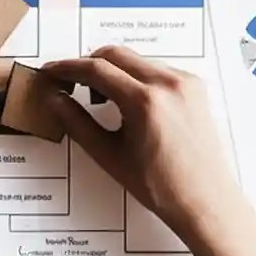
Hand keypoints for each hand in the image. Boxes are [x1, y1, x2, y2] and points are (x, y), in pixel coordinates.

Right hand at [42, 46, 245, 241]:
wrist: (205, 200)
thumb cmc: (159, 186)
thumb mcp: (109, 155)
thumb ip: (77, 122)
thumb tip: (55, 98)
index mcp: (145, 101)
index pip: (96, 69)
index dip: (66, 68)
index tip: (50, 72)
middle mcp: (168, 83)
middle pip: (115, 55)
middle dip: (87, 65)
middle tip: (70, 84)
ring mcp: (185, 82)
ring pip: (136, 59)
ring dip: (112, 70)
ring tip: (99, 99)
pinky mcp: (195, 86)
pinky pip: (156, 69)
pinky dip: (135, 77)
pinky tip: (127, 102)